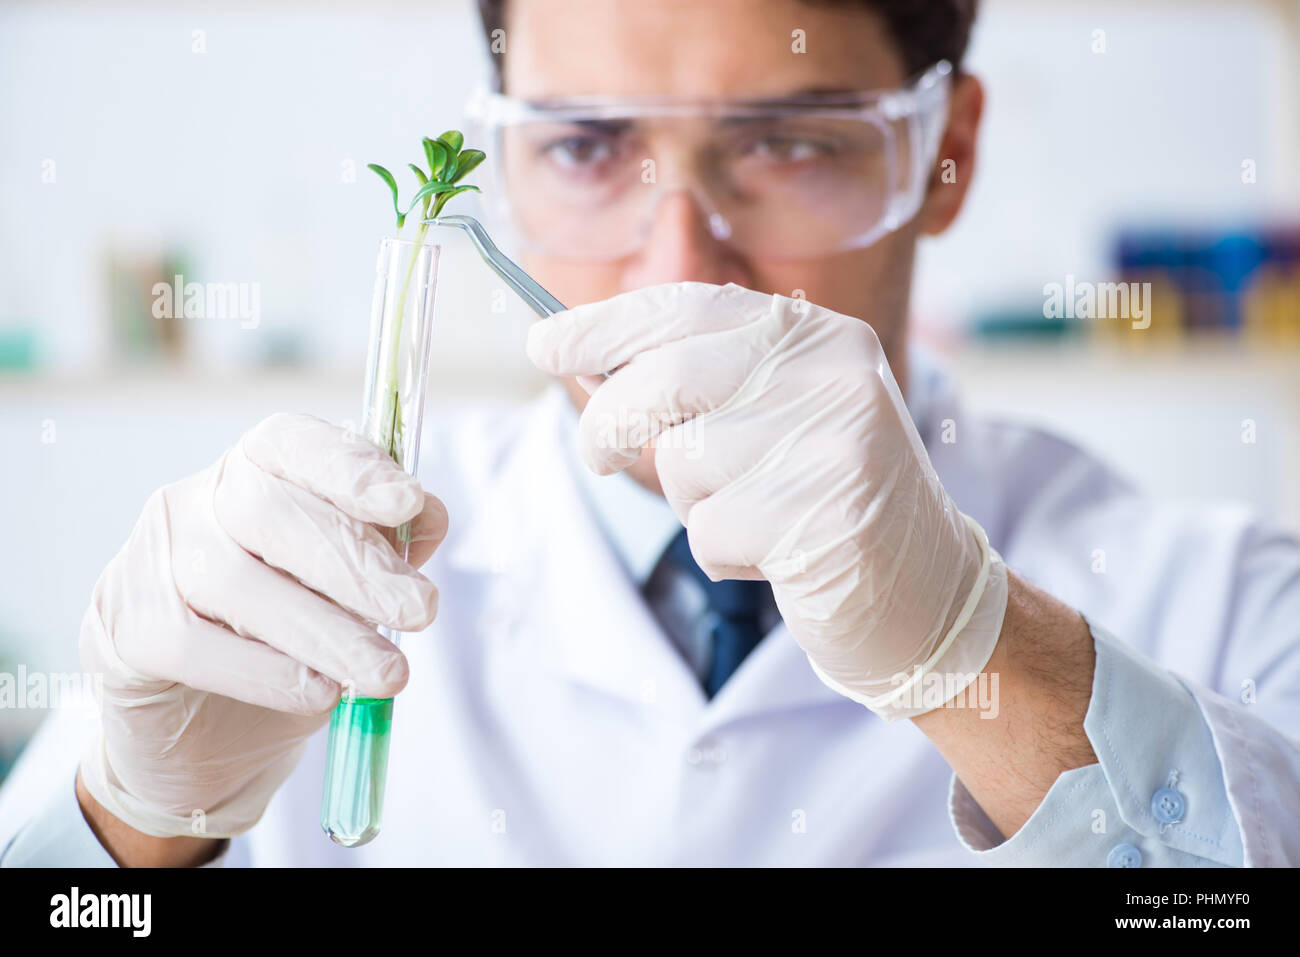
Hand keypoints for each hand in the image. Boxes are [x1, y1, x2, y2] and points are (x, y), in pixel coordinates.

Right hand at [79, 413, 446, 838]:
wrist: (204, 731)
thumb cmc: (287, 638)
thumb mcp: (345, 589)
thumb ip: (383, 545)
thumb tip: (427, 518)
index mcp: (252, 471)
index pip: (292, 443)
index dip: (352, 467)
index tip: (410, 501)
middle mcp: (193, 502)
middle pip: (269, 512)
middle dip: (356, 563)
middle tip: (422, 611)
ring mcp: (150, 562)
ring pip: (237, 583)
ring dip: (328, 632)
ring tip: (389, 673)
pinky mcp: (125, 629)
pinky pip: (196, 645)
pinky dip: (269, 673)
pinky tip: (321, 694)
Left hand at [527, 282, 1006, 719]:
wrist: (925, 592)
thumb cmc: (824, 498)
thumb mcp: (774, 416)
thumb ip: (699, 384)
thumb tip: (581, 360)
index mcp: (816, 336)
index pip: (687, 308)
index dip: (604, 325)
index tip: (543, 342)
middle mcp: (832, 374)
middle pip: (667, 377)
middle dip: (609, 421)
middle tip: (597, 456)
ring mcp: (836, 443)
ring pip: (685, 462)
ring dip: (695, 503)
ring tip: (758, 515)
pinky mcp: (827, 519)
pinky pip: (712, 532)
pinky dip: (725, 554)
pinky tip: (781, 557)